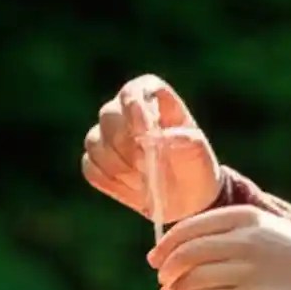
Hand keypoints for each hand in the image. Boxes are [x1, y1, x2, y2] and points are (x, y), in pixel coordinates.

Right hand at [82, 74, 220, 222]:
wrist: (187, 199)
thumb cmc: (195, 167)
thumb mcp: (199, 154)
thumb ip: (187, 141)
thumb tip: (167, 137)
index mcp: (153, 100)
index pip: (134, 90)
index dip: (133, 104)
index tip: (144, 128)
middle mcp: (125, 112)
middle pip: (108, 116)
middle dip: (127, 144)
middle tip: (149, 165)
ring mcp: (106, 137)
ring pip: (95, 143)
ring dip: (120, 166)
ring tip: (147, 179)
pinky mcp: (96, 162)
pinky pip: (91, 167)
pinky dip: (111, 181)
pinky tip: (134, 188)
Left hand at [148, 205, 290, 289]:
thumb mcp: (267, 231)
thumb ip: (230, 233)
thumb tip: (186, 249)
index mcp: (245, 218)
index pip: (190, 227)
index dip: (167, 243)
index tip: (156, 257)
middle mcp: (243, 239)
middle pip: (187, 252)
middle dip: (167, 268)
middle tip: (163, 281)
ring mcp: (246, 268)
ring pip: (192, 277)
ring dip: (175, 289)